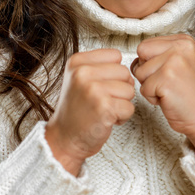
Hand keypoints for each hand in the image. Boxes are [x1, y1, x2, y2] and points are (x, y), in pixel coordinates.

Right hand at [44, 48, 135, 174]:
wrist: (64, 138)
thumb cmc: (77, 110)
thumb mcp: (79, 79)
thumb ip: (100, 66)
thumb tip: (130, 67)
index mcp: (77, 61)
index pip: (115, 55)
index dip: (114, 73)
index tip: (99, 86)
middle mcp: (83, 72)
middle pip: (125, 72)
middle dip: (120, 89)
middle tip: (101, 101)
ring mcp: (93, 89)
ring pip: (130, 90)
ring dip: (121, 103)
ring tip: (103, 110)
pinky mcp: (104, 107)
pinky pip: (130, 107)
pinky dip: (122, 117)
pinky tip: (106, 119)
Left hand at [130, 34, 194, 157]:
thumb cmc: (188, 93)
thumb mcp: (177, 64)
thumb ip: (157, 56)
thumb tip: (134, 61)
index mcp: (183, 41)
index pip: (146, 45)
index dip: (150, 63)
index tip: (169, 73)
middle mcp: (180, 47)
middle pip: (140, 54)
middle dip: (147, 72)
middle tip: (167, 82)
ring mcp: (173, 63)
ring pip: (140, 72)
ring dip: (150, 86)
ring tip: (169, 90)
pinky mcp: (166, 80)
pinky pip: (143, 89)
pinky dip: (152, 98)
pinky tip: (169, 98)